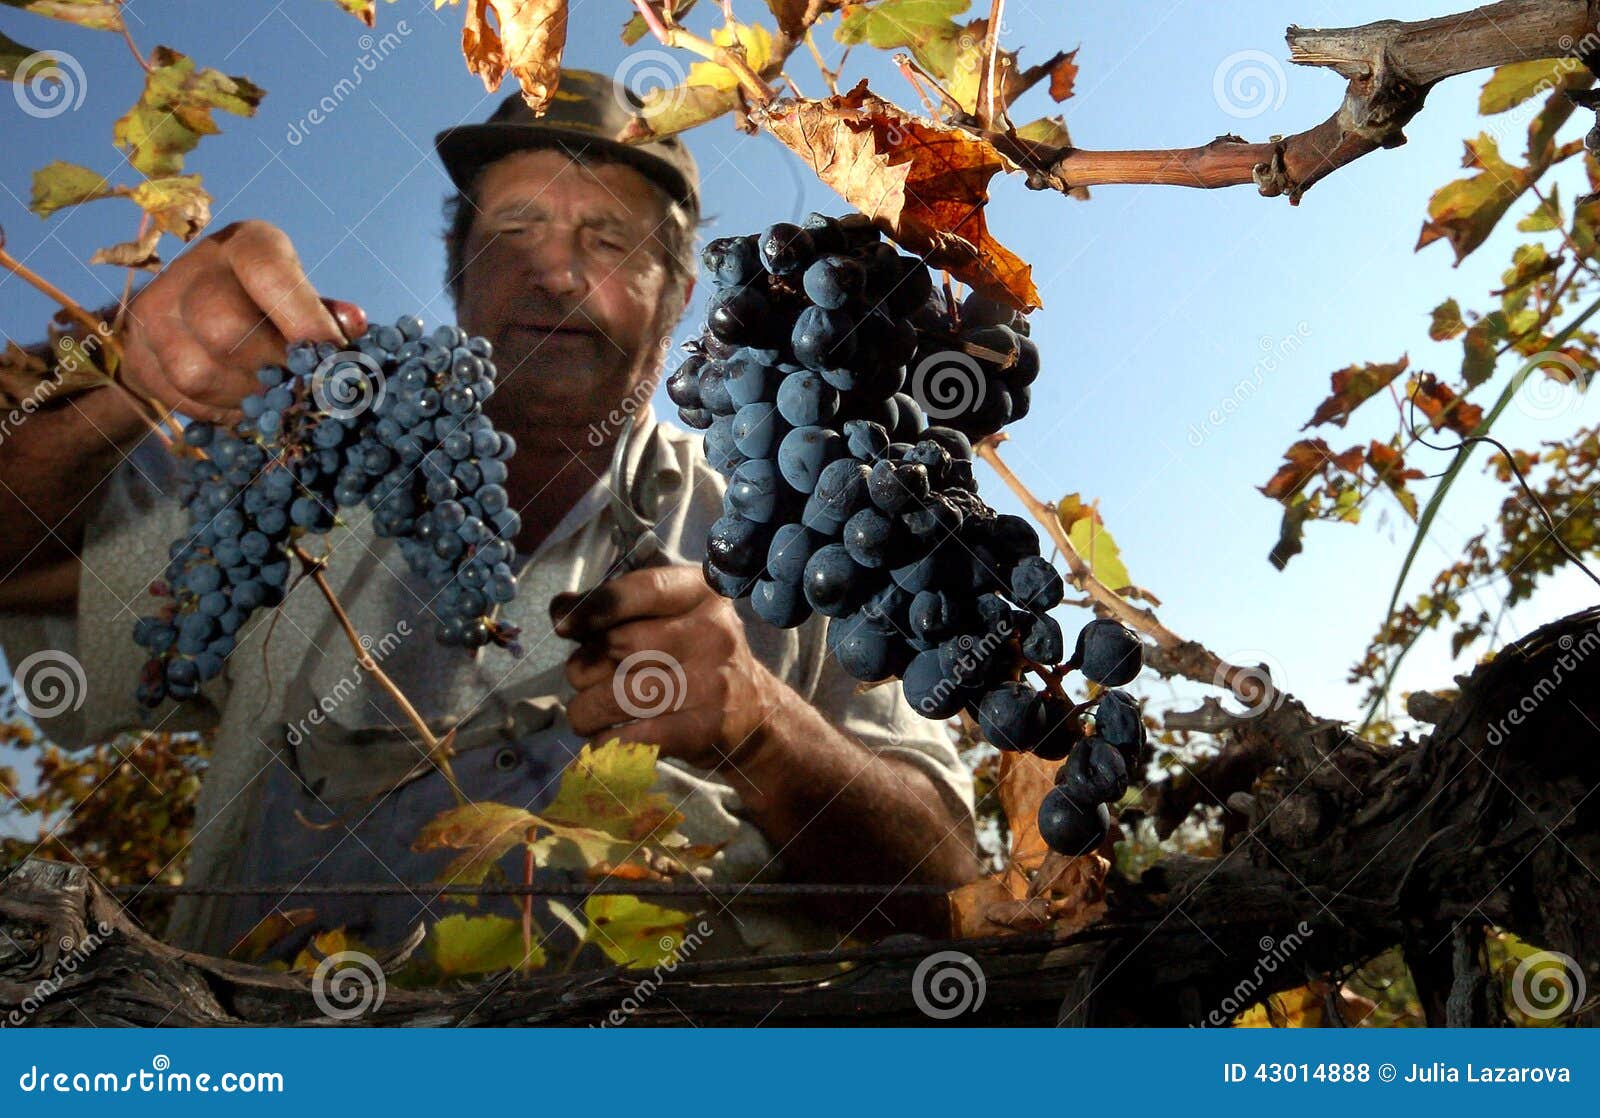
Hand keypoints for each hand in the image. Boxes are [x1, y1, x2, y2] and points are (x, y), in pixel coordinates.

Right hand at [119, 220, 364, 425]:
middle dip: (274, 367)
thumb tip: (353, 327)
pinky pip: (185, 400)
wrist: (183, 314)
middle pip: (226, 328)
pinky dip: (225, 411)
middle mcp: (190, 272)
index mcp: (242, 245)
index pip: (267, 272)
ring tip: (276, 398)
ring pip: (201, 373)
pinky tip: (246, 405)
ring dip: (249, 398)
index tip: (333, 354)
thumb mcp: (296, 292)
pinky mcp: (137, 357)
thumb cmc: (262, 302)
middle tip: (302, 386)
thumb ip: (323, 312)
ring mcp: (154, 316)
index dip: (304, 319)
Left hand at [552, 565, 788, 770]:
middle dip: (584, 666)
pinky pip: (632, 737)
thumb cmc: (694, 660)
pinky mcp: (703, 729)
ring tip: (585, 714)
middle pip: (620, 644)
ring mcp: (711, 683)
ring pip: (617, 695)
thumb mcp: (669, 620)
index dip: (595, 606)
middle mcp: (712, 633)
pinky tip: (603, 740)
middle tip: (582, 678)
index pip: (643, 589)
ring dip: (585, 710)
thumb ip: (616, 611)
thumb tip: (560, 608)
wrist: (756, 717)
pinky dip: (604, 742)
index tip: (563, 626)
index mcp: (702, 594)